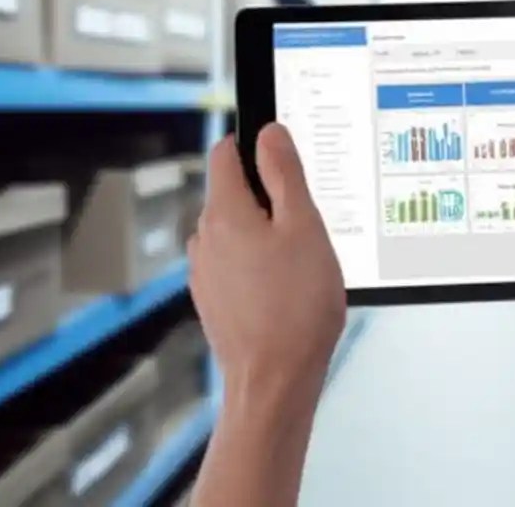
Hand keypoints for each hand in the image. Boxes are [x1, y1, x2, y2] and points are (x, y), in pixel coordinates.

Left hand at [189, 124, 346, 394]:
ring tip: (302, 262)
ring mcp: (206, 272)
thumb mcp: (305, 227)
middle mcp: (205, 239)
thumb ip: (286, 174)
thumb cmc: (296, 307)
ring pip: (236, 231)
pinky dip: (259, 266)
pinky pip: (236, 265)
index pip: (226, 152)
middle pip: (234, 193)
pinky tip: (288, 288)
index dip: (256, 144)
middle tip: (310, 221)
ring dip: (266, 234)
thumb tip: (270, 133)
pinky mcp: (214, 300)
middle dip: (270, 197)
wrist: (275, 380)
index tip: (285, 157)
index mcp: (224, 212)